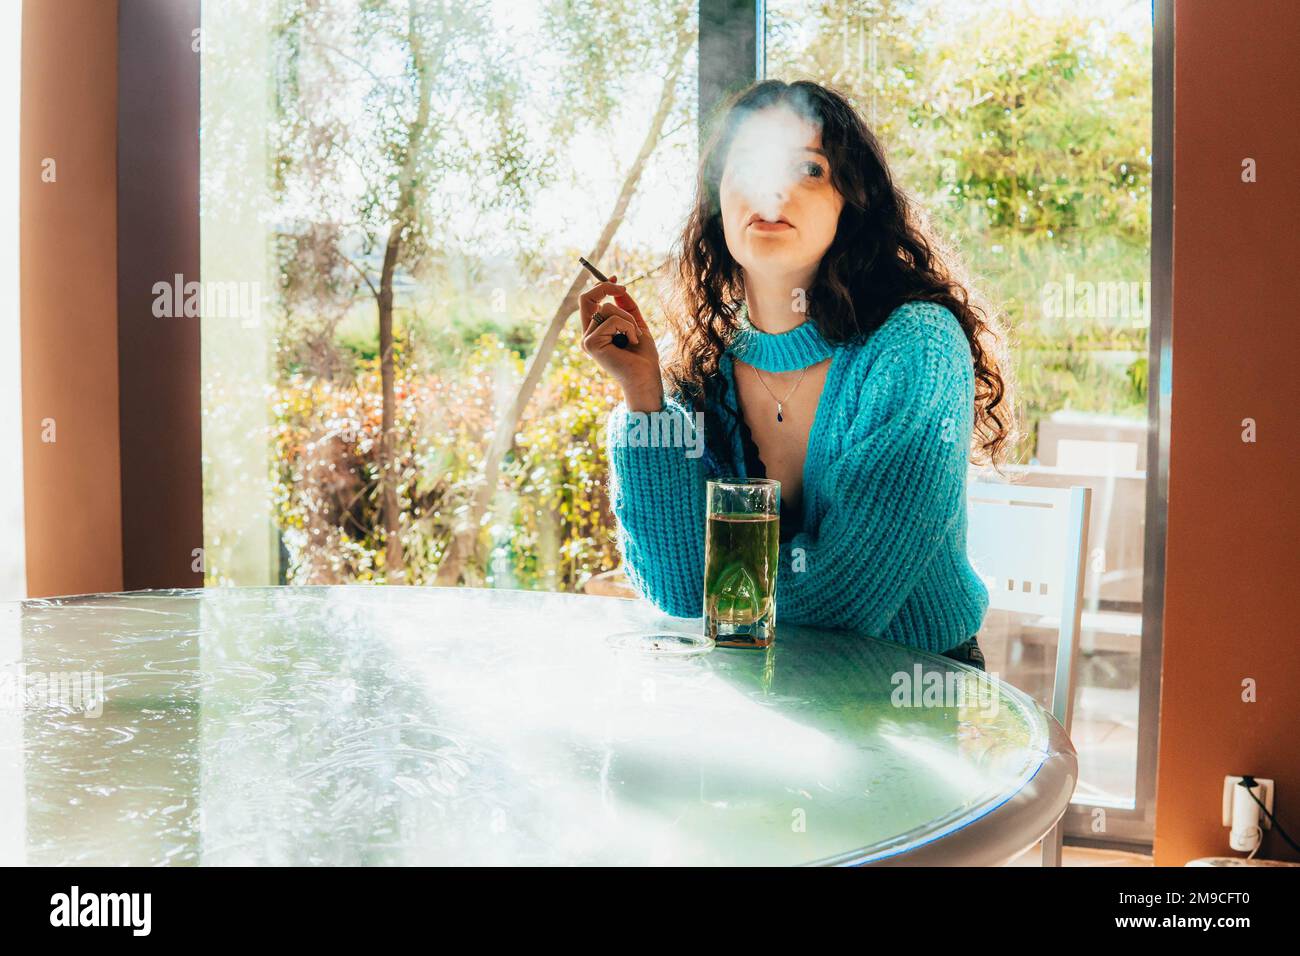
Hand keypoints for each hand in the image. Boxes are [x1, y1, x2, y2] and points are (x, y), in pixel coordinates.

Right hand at [578, 275, 662, 411]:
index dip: (601, 287)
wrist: (646, 377)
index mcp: (596, 332)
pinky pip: (612, 320)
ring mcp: (587, 340)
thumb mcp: (636, 325)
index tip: (616, 279)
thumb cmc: (643, 357)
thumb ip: (627, 308)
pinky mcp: (591, 343)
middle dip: (605, 287)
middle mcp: (588, 335)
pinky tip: (632, 342)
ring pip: (607, 309)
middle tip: (622, 287)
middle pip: (585, 299)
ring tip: (635, 336)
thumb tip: (618, 290)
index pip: (588, 302)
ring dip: (628, 318)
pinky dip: (628, 327)